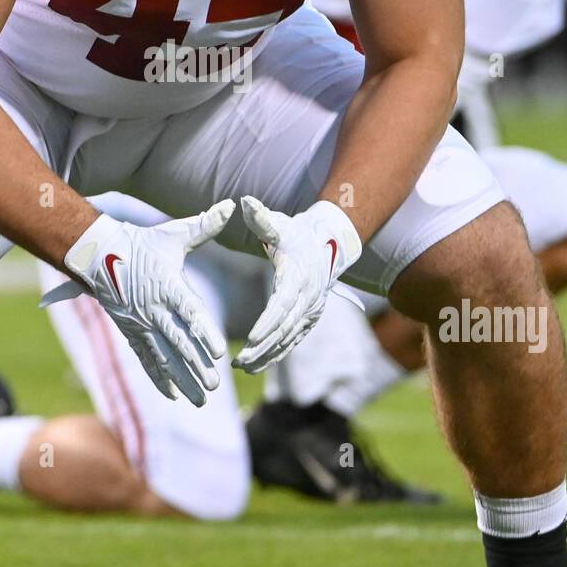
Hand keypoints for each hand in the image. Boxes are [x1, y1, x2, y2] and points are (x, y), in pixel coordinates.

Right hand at [40, 201, 235, 406]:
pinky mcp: (131, 332)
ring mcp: (140, 324)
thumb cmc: (141, 243)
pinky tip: (174, 395)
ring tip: (201, 399)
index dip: (203, 331)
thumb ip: (204, 226)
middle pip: (177, 342)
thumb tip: (231, 207)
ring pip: (163, 357)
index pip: (188, 312)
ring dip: (182, 379)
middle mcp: (152, 309)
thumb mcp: (173, 234)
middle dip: (196, 365)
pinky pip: (146, 359)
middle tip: (215, 384)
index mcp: (167, 286)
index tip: (219, 351)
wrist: (98, 254)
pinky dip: (159, 378)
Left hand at [234, 196, 361, 371]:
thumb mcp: (278, 223)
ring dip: (267, 355)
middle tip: (239, 361)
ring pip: (290, 338)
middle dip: (263, 347)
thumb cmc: (295, 232)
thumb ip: (260, 216)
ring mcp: (312, 310)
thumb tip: (243, 201)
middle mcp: (309, 297)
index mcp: (299, 276)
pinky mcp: (310, 318)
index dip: (268, 322)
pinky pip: (293, 340)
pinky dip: (276, 354)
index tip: (251, 338)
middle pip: (285, 327)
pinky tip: (256, 365)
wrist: (327, 242)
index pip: (283, 304)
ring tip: (242, 366)